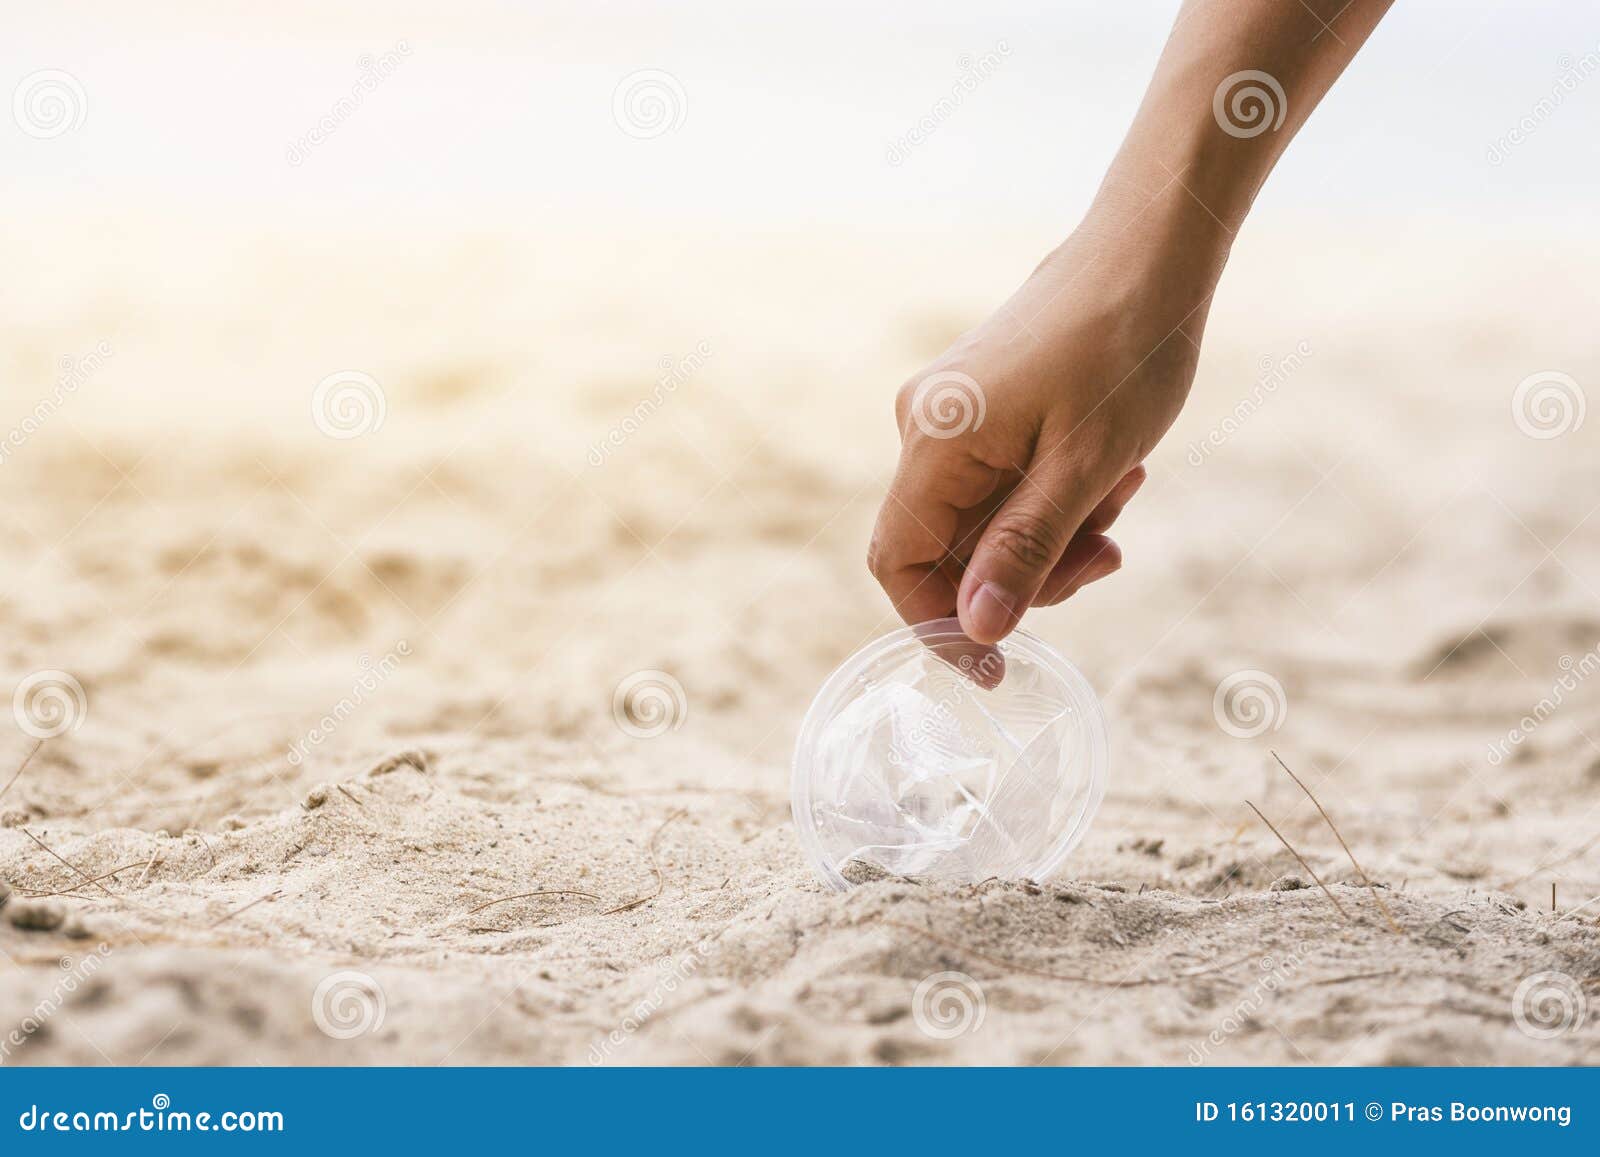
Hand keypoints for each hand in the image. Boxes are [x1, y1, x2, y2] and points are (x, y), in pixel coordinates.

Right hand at [868, 223, 1210, 643]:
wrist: (1148, 250)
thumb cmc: (1124, 346)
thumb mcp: (1084, 468)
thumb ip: (1024, 552)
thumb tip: (976, 631)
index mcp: (935, 441)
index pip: (901, 563)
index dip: (942, 626)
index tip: (1001, 668)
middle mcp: (923, 427)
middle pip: (948, 548)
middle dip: (1027, 572)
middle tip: (1108, 555)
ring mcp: (949, 415)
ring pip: (982, 521)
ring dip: (1051, 534)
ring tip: (1119, 497)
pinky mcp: (977, 407)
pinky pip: (1000, 484)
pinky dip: (1051, 497)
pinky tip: (1108, 474)